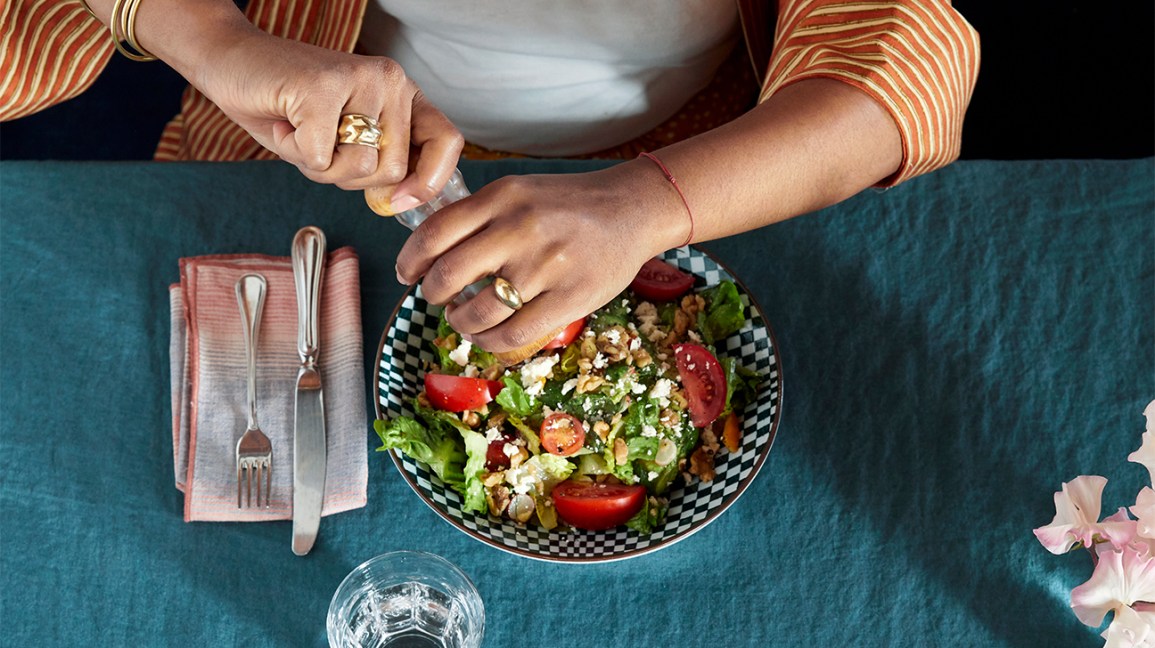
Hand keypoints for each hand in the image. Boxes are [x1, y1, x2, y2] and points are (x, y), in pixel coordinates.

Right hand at [191, 29, 462, 205]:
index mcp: (402, 94)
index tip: (400, 202)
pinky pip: (320, 156)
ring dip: (320, 165)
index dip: (431, 180)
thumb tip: (402, 202)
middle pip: (393, 169)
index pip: (446, 141)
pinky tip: (284, 121)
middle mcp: (390, 80)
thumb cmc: (289, 109)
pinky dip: (293, 150)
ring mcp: (360, 78)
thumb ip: (378, 166)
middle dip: (350, 177)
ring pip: (360, 166)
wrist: (233, 63)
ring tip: (302, 130)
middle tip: (320, 146)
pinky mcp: (324, 86)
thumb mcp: (343, 142)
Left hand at [394, 162, 690, 354]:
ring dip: (460, 323)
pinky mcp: (570, 297)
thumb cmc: (570, 204)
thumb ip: (478, 214)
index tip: (409, 274)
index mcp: (502, 197)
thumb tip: (430, 252)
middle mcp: (520, 228)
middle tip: (438, 298)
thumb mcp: (520, 191)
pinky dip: (490, 342)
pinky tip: (487, 337)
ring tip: (463, 319)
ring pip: (479, 311)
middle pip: (448, 275)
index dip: (411, 260)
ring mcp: (546, 265)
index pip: (435, 233)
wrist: (633, 209)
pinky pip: (514, 334)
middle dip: (433, 294)